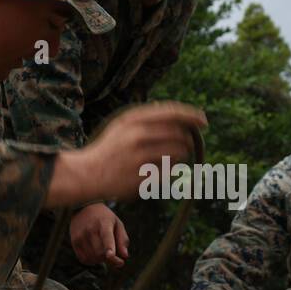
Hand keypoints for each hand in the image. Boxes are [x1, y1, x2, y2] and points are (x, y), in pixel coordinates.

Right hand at [46, 102, 205, 207]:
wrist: (87, 174)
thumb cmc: (109, 148)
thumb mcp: (123, 125)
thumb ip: (148, 118)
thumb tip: (181, 116)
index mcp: (133, 119)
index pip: (172, 113)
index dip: (192, 115)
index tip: (203, 120)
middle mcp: (137, 135)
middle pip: (180, 134)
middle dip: (187, 140)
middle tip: (186, 145)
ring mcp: (140, 157)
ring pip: (179, 154)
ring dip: (180, 156)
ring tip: (168, 158)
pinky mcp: (143, 176)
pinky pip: (171, 172)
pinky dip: (171, 171)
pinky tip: (160, 171)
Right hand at [70, 203, 128, 266]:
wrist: (84, 207)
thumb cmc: (105, 218)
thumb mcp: (118, 224)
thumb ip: (123, 240)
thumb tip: (125, 256)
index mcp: (104, 223)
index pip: (106, 236)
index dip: (109, 247)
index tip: (110, 255)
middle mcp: (91, 229)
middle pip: (100, 253)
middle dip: (109, 259)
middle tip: (112, 255)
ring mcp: (81, 235)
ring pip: (92, 258)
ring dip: (100, 260)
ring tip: (102, 251)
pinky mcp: (74, 241)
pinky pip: (84, 259)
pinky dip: (91, 261)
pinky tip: (94, 254)